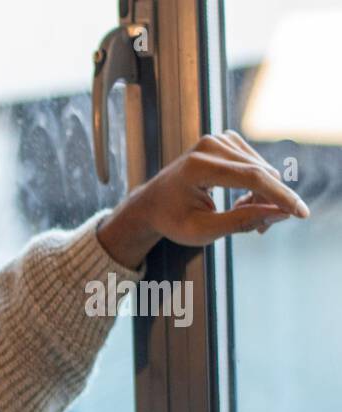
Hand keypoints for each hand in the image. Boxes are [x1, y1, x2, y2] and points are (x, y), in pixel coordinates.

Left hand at [96, 130, 308, 269]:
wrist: (152, 204)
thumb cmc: (173, 221)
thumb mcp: (202, 231)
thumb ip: (241, 221)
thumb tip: (281, 213)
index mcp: (198, 166)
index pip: (252, 177)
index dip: (279, 196)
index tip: (301, 213)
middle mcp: (210, 145)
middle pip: (261, 173)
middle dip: (268, 203)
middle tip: (261, 230)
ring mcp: (218, 138)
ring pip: (262, 169)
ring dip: (262, 195)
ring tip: (245, 217)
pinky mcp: (226, 140)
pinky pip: (256, 164)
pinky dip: (256, 184)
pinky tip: (240, 200)